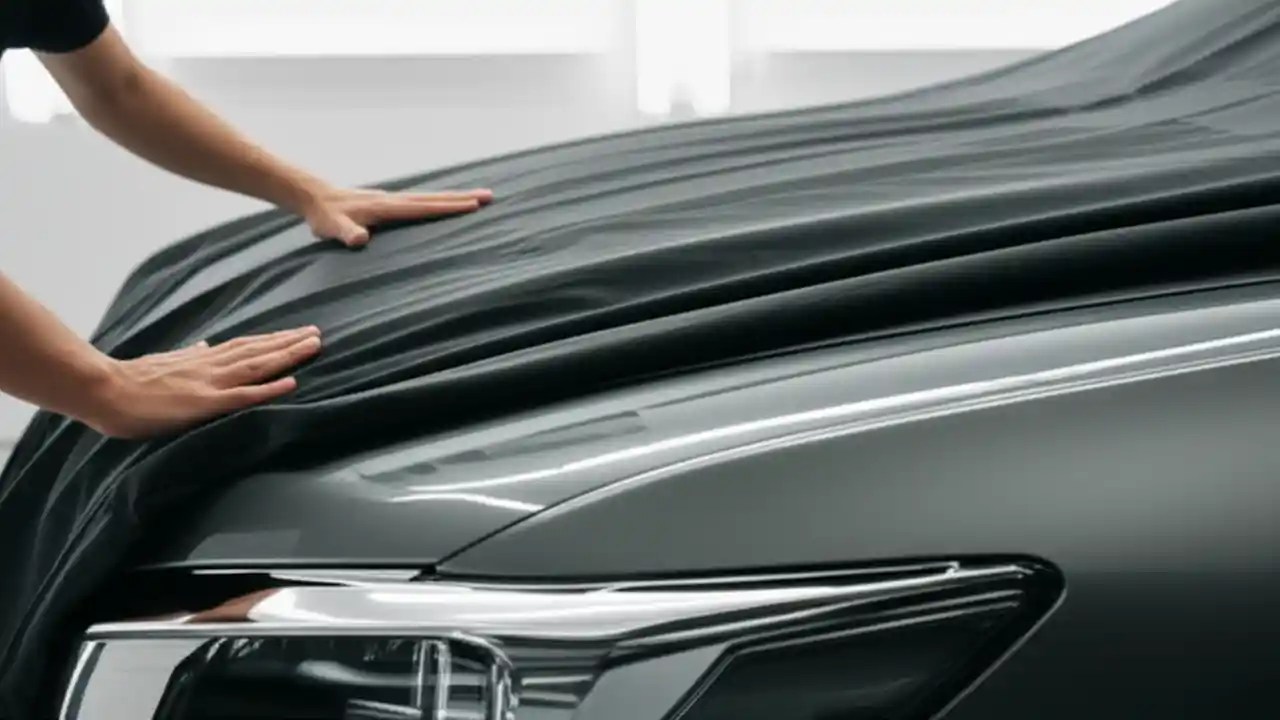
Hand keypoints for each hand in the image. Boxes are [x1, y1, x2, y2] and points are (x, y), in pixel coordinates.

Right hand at [82, 326, 321, 439]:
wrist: (104, 389)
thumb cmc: (131, 380)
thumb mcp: (165, 361)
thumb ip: (188, 355)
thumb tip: (204, 344)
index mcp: (202, 358)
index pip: (245, 345)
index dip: (272, 340)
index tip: (296, 333)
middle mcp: (211, 365)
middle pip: (258, 350)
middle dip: (289, 342)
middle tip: (317, 333)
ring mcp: (210, 383)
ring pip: (257, 366)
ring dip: (287, 355)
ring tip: (314, 346)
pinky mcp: (204, 403)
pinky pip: (244, 396)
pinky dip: (269, 388)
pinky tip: (291, 382)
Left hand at [302, 186, 493, 247]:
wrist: (315, 197)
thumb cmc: (324, 217)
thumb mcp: (331, 228)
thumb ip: (346, 234)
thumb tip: (360, 239)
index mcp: (386, 207)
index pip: (423, 207)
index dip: (448, 207)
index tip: (472, 205)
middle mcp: (394, 200)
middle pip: (434, 198)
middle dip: (462, 198)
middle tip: (490, 196)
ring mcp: (394, 200)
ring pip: (430, 198)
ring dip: (455, 198)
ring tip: (479, 198)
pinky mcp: (391, 204)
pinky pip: (422, 202)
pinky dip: (440, 202)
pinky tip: (448, 204)